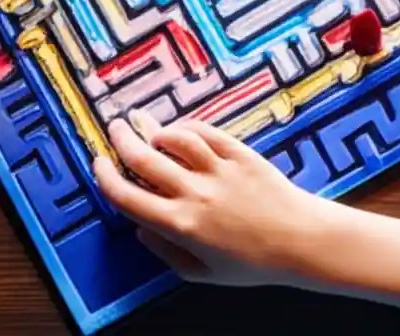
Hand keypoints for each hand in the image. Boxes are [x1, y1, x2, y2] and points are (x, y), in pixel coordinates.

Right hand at [94, 114, 326, 286]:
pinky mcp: (240, 155)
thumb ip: (166, 252)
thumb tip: (140, 228)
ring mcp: (217, 170)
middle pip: (144, 158)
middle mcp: (193, 193)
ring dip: (153, 129)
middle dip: (122, 140)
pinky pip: (205, 132)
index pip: (127, 196)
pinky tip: (179, 128)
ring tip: (143, 124)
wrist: (300, 242)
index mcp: (179, 225)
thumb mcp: (202, 274)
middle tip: (114, 129)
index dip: (106, 177)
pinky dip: (186, 127)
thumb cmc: (253, 264)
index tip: (99, 165)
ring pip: (174, 139)